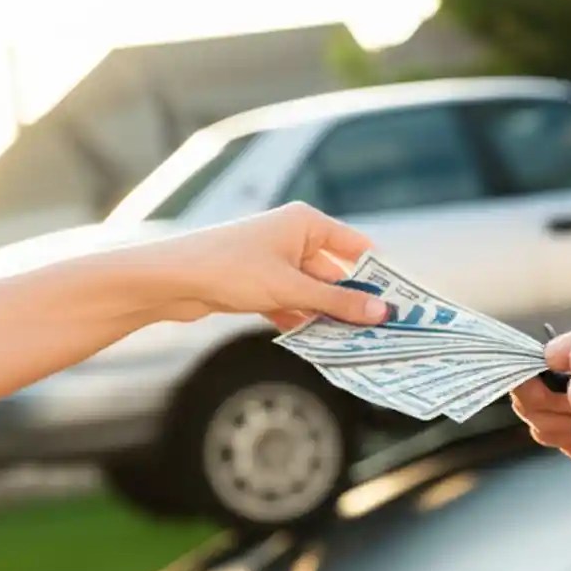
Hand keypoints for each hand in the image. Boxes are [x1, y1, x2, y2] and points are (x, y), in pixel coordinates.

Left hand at [146, 202, 388, 328]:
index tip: (400, 303)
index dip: (379, 274)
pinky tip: (317, 346)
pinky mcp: (259, 285)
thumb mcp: (291, 289)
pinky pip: (293, 304)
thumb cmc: (230, 269)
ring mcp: (276, 262)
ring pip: (314, 293)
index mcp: (307, 224)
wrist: (170, 280)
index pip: (357, 247)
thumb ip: (338, 302)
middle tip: (379, 334)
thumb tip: (382, 312)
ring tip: (352, 346)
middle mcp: (293, 238)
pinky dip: (303, 322)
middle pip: (336, 274)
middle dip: (352, 303)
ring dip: (327, 318)